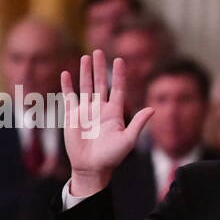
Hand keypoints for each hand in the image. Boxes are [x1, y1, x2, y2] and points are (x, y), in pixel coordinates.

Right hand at [61, 49, 153, 196]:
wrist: (91, 167)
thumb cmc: (112, 157)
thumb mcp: (128, 140)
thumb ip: (138, 123)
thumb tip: (153, 108)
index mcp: (114, 112)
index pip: (117, 88)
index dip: (119, 74)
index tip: (120, 59)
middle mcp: (100, 108)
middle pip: (100, 83)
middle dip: (100, 67)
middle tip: (98, 51)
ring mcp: (85, 111)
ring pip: (85, 86)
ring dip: (85, 72)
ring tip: (85, 57)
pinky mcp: (72, 116)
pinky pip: (69, 97)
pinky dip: (67, 86)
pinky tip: (66, 73)